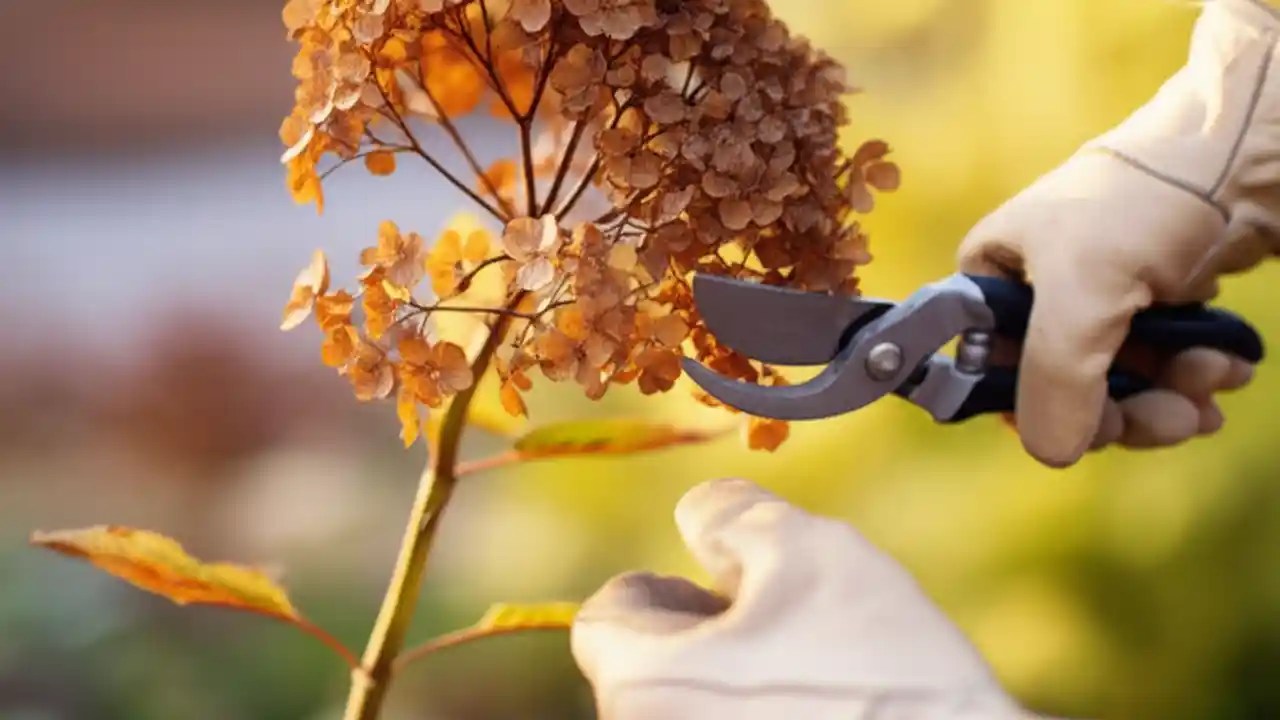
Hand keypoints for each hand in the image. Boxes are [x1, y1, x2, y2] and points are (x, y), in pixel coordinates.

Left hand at [572, 479, 1028, 719]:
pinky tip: (823, 702)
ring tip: (808, 659)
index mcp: (648, 688)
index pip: (603, 621)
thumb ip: (729, 516)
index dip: (658, 586)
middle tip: (774, 614)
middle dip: (701, 629)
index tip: (714, 581)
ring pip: (691, 708)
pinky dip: (757, 711)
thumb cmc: (881, 669)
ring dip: (730, 673)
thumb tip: (697, 513)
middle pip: (645, 671)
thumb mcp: (806, 550)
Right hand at [958, 0, 1276, 466]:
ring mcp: (1096, 299)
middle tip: (1176, 416)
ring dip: (1170, 398)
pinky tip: (1228, 369)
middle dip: (1127, 410)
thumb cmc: (1140, 204)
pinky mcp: (1150, 301)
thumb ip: (1055, 381)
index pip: (990, 371)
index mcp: (990, 278)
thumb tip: (1052, 454)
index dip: (1039, 410)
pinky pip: (1160, 366)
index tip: (1096, 425)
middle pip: (1062, 389)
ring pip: (1118, 385)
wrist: (1240, 149)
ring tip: (1215, 380)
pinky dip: (1194, 379)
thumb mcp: (1081, 292)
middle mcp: (1035, 293)